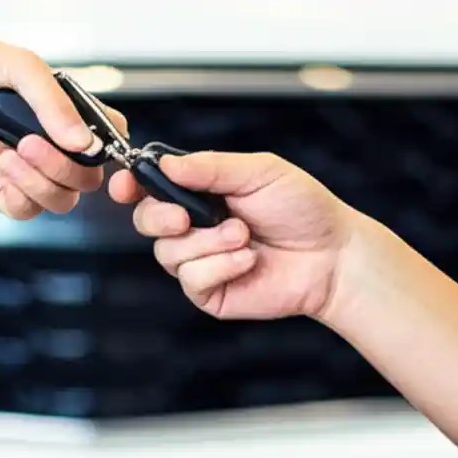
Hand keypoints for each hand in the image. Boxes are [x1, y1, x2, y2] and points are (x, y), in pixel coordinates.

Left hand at [0, 33, 126, 219]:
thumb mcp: (17, 66)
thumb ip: (53, 102)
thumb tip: (83, 142)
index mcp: (62, 111)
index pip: (108, 136)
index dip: (111, 146)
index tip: (97, 146)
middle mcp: (50, 143)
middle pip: (87, 178)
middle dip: (67, 168)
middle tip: (34, 144)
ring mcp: (26, 170)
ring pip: (61, 200)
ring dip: (43, 182)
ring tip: (13, 155)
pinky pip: (26, 210)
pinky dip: (21, 194)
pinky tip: (2, 169)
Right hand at [109, 151, 358, 319]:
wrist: (331, 254)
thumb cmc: (302, 208)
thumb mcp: (258, 172)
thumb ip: (210, 167)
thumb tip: (164, 164)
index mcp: (200, 191)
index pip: (151, 187)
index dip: (131, 185)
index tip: (126, 185)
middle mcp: (194, 226)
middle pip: (146, 221)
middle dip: (159, 217)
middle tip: (187, 217)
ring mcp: (200, 261)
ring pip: (167, 253)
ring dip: (208, 243)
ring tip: (244, 236)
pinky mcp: (209, 292)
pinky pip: (191, 280)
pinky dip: (219, 267)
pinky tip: (248, 260)